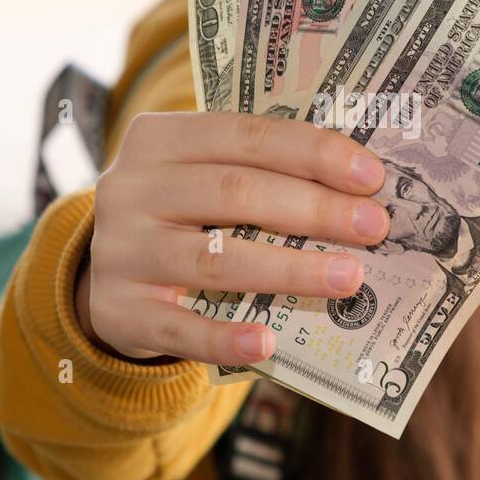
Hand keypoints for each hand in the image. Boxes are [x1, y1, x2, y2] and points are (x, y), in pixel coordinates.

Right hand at [75, 112, 388, 365]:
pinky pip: (178, 329)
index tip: (371, 176)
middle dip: (315, 208)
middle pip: (235, 192)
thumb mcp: (203, 179)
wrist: (105, 280)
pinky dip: (225, 337)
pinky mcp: (117, 311)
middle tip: (374, 227)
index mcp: (159, 138)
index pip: (247, 135)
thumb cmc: (182, 220)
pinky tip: (268, 343)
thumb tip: (358, 192)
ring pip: (215, 260)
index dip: (313, 153)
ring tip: (349, 278)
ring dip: (289, 270)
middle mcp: (131, 188)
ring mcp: (120, 251)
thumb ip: (261, 176)